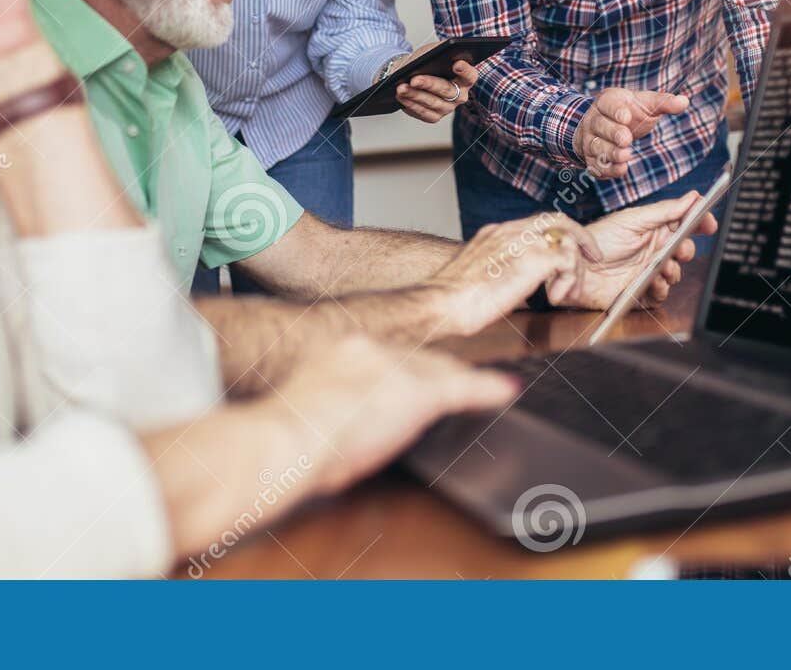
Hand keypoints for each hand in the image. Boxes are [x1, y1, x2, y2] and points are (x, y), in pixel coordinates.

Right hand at [270, 334, 520, 495]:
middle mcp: (369, 348)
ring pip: (440, 371)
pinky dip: (486, 390)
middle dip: (435, 373)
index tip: (405, 384)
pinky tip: (505, 392)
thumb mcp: (307, 415)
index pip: (386, 356)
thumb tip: (340, 432)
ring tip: (482, 391)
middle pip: (417, 358)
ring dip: (460, 383)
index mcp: (340, 350)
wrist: (287, 440)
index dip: (405, 370)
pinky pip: (462, 388)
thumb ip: (331, 410)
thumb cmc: (285, 442)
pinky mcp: (417, 390)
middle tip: (451, 388)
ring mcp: (395, 366)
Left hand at [390, 44, 478, 123]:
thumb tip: (433, 55)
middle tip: (414, 79)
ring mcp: (448, 108)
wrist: (412, 72)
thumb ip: (438, 51)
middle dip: (429, 84)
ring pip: (432, 103)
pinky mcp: (435, 116)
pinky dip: (411, 105)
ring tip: (401, 88)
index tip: (456, 64)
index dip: (465, 70)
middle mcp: (460, 95)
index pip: (470, 75)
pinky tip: (402, 97)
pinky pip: (423, 113)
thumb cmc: (426, 61)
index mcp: (465, 78)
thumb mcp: (432, 51)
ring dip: (415, 95)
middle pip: (447, 90)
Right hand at [421, 213, 601, 336]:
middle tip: (593, 256)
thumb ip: (503, 271)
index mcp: (496, 233)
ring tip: (570, 290)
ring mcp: (522, 243)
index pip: (536, 221)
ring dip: (574, 265)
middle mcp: (509, 231)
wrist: (443, 302)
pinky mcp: (533, 260)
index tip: (567, 250)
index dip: (557, 233)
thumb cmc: (454, 299)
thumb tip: (520, 287)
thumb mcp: (480, 275)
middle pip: (557, 219)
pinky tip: (558, 295)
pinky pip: (567, 260)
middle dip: (580, 237)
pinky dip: (570, 277)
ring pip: (565, 239)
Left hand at [556, 192, 718, 309]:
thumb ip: (665, 211)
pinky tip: (653, 282)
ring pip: (675, 274)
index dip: (699, 223)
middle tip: (679, 249)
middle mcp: (652, 251)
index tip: (709, 223)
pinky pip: (661, 294)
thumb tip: (693, 198)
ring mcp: (647, 272)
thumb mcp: (633, 219)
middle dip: (685, 250)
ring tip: (661, 267)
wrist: (575, 266)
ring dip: (672, 270)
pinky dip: (661, 289)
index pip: (684, 225)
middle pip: (683, 251)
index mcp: (653, 229)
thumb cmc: (599, 239)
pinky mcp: (640, 292)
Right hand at [573, 87, 689, 179]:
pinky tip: (620, 170)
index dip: (615, 111)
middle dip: (613, 133)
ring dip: (610, 153)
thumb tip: (685, 101)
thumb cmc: (629, 113)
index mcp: (607, 101)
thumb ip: (664, 102)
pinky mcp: (591, 159)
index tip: (626, 117)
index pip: (608, 104)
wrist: (607, 127)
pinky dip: (607, 169)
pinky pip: (595, 165)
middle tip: (627, 140)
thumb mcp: (645, 104)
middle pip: (599, 126)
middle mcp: (593, 120)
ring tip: (625, 156)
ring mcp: (590, 140)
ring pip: (596, 146)